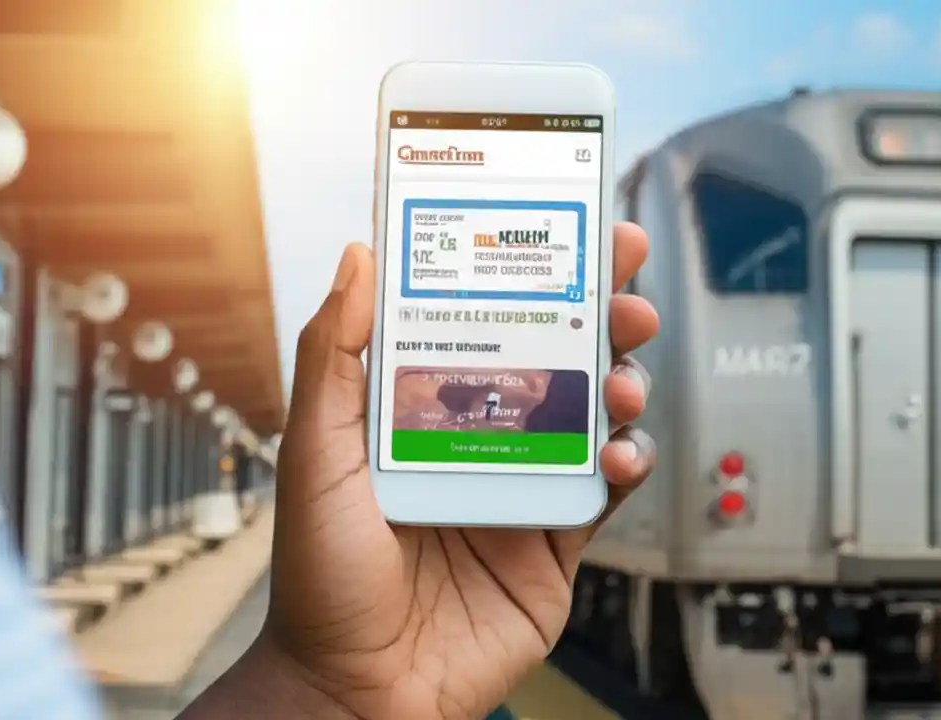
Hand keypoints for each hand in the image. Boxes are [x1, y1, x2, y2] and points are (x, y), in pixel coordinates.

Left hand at [186, 223, 657, 719]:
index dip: (532, 275)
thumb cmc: (319, 578)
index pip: (486, 320)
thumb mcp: (313, 455)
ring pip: (593, 415)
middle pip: (556, 358)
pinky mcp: (555, 540)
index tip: (571, 236)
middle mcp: (479, 436)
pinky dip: (627, 462)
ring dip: (623, 384)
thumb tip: (359, 261)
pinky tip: (619, 454)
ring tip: (621, 382)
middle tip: (626, 296)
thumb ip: (334, 359)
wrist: (357, 691)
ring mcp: (522, 486)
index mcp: (423, 406)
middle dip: (601, 318)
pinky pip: (605, 489)